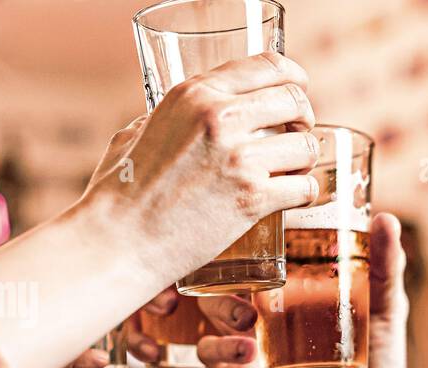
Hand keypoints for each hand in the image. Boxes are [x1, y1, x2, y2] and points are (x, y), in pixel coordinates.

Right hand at [84, 52, 319, 287]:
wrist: (121, 240)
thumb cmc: (120, 194)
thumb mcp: (137, 133)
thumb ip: (164, 120)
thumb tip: (175, 121)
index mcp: (195, 94)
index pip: (266, 66)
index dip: (293, 77)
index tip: (300, 90)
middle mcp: (220, 117)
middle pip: (294, 100)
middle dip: (304, 119)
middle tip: (297, 137)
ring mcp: (239, 157)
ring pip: (306, 145)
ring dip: (306, 160)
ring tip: (293, 172)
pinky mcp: (253, 198)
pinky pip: (306, 188)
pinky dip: (308, 195)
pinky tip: (296, 198)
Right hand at [190, 212, 411, 367]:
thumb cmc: (379, 358)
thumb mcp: (387, 310)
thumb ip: (387, 269)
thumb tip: (386, 219)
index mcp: (291, 283)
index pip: (257, 247)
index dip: (242, 229)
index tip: (248, 207)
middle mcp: (264, 308)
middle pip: (223, 273)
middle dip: (222, 264)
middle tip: (249, 269)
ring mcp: (251, 342)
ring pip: (212, 313)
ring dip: (220, 309)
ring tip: (246, 317)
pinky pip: (215, 360)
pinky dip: (220, 351)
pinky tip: (247, 349)